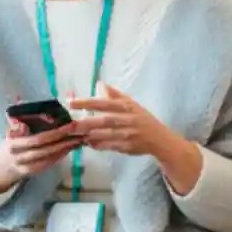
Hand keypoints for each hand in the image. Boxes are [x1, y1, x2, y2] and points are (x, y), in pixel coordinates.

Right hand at [0, 118, 82, 193]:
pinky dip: (62, 155)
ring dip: (67, 149)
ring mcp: (27, 166)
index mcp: (14, 144)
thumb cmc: (12, 143)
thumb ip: (18, 125)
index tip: (69, 126)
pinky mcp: (34, 173)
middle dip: (65, 141)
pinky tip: (72, 147)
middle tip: (80, 133)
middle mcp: (20, 157)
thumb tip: (24, 110)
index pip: (37, 139)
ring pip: (50, 158)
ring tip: (80, 139)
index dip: (55, 133)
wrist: (3, 165)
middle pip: (46, 150)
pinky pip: (50, 163)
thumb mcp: (10, 132)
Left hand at [70, 83, 201, 193]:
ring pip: (106, 134)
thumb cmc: (143, 119)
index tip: (71, 103)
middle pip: (104, 120)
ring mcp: (129, 134)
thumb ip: (115, 95)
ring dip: (90, 134)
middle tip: (70, 123)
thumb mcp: (132, 104)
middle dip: (86, 122)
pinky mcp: (128, 147)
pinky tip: (89, 143)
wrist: (161, 140)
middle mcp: (128, 120)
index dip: (87, 102)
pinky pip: (110, 146)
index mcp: (127, 107)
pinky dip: (98, 145)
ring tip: (76, 133)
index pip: (104, 103)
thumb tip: (99, 83)